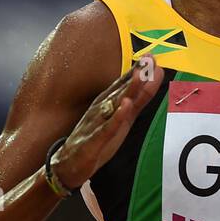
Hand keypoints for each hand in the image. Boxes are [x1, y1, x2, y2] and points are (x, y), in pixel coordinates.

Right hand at [51, 56, 163, 189]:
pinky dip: (115, 117)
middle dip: (136, 75)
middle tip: (149, 59)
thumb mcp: (121, 119)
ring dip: (127, 90)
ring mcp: (96, 123)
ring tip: (140, 76)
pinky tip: (124, 107)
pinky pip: (106, 128)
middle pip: (121, 90)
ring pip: (113, 105)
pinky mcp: (93, 141)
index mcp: (107, 104)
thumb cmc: (96, 138)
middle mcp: (101, 109)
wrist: (67, 164)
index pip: (124, 84)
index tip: (152, 55)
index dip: (139, 70)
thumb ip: (137, 101)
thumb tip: (149, 81)